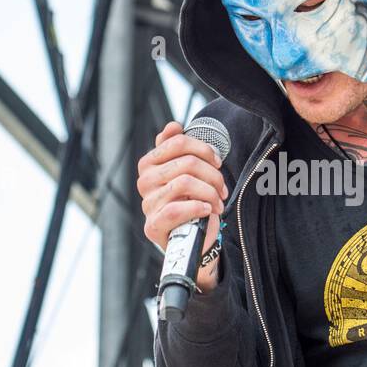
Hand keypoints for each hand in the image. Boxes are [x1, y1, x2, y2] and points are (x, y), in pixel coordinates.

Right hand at [137, 121, 228, 293]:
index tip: (217, 162)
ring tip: (217, 202)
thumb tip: (173, 126)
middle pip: (186, 162)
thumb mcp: (186, 172)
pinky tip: (207, 210)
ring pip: (185, 182)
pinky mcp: (153, 225)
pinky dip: (198, 207)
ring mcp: (147, 203)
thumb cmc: (190, 202)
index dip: (204, 150)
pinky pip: (176, 209)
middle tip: (222, 189)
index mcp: (149, 163)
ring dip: (210, 193)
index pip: (178, 142)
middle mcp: (144, 181)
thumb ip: (177, 149)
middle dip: (212, 175)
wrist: (192, 240)